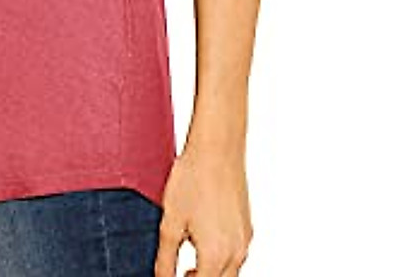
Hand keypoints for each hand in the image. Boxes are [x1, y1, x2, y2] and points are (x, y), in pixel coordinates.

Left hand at [154, 143, 252, 274]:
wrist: (217, 148)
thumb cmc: (193, 178)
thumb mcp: (170, 222)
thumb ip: (165, 258)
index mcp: (216, 256)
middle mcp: (236, 252)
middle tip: (180, 274)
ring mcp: (245, 239)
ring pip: (230, 272)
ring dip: (211, 273)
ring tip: (189, 264)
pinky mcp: (247, 226)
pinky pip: (237, 254)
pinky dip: (221, 258)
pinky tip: (204, 240)